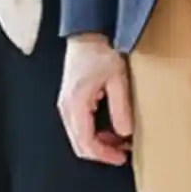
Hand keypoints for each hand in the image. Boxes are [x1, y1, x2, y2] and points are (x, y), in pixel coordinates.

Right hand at [57, 33, 134, 165]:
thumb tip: (125, 133)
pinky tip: (112, 129)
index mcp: (76, 104)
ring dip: (99, 143)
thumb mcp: (118, 79)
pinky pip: (80, 126)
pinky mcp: (71, 100)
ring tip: (122, 141)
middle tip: (124, 153)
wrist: (87, 33)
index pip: (86, 143)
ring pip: (79, 136)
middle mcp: (66, 107)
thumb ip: (121, 107)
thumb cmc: (102, 52)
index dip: (104, 155)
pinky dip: (95, 133)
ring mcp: (66, 104)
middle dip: (102, 152)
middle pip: (80, 144)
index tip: (122, 158)